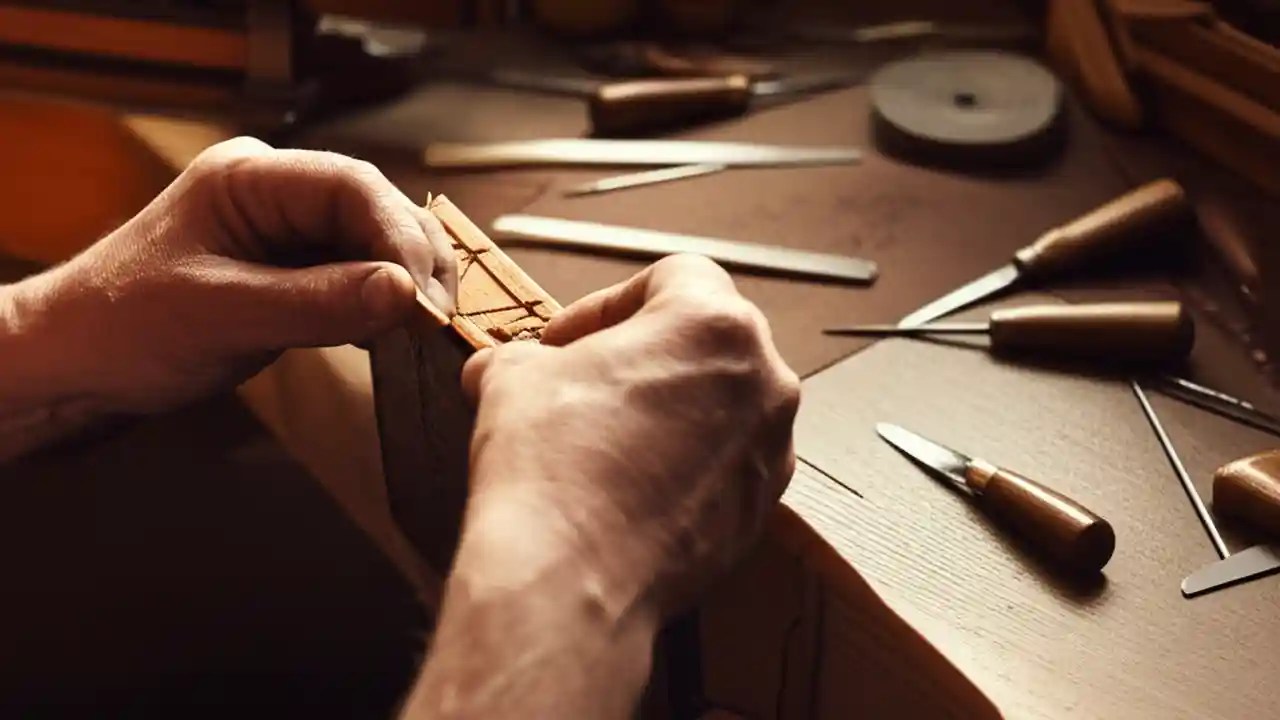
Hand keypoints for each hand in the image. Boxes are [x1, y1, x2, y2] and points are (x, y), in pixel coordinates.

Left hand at [7, 137, 456, 415]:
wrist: (77, 364)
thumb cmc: (125, 328)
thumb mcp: (222, 316)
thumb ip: (317, 302)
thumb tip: (406, 295)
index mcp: (249, 178)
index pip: (352, 186)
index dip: (400, 236)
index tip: (424, 296)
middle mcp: (276, 193)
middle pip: (375, 211)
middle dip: (413, 262)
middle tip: (437, 320)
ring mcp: (287, 231)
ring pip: (374, 246)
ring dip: (403, 286)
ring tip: (422, 332)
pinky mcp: (294, 270)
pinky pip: (356, 277)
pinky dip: (381, 306)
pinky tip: (391, 334)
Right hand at [457, 254, 799, 618]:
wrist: (571, 578)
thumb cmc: (552, 466)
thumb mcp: (513, 377)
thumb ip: (525, 356)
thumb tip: (511, 366)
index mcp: (713, 322)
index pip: (672, 277)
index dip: (608, 303)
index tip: (567, 339)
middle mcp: (763, 380)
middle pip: (705, 340)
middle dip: (644, 355)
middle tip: (585, 381)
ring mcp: (770, 450)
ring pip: (722, 405)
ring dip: (669, 410)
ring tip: (606, 438)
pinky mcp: (762, 510)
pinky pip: (725, 465)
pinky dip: (685, 464)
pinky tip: (629, 486)